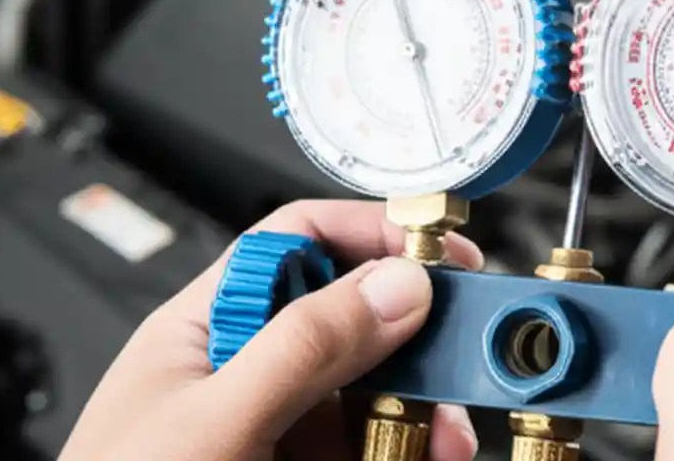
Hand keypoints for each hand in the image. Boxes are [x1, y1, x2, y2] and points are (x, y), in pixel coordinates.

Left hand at [60, 200, 482, 460]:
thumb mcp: (214, 423)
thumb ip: (303, 348)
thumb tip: (393, 285)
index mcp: (208, 328)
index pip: (297, 243)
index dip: (370, 235)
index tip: (437, 255)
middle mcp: (250, 371)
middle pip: (352, 320)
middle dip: (416, 335)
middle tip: (466, 351)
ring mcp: (280, 428)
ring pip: (375, 393)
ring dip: (424, 405)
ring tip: (448, 434)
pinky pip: (373, 446)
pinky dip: (413, 448)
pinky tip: (430, 453)